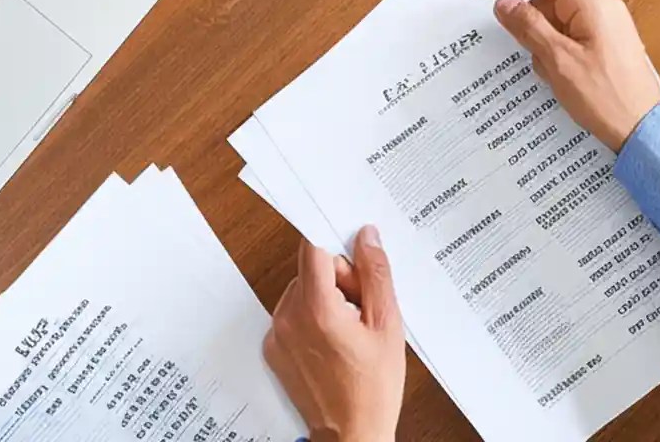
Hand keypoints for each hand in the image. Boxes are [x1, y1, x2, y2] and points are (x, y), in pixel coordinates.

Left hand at [264, 226, 405, 441]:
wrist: (351, 434)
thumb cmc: (373, 387)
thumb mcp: (387, 324)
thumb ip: (376, 274)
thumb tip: (366, 237)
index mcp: (317, 308)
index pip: (313, 248)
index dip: (336, 246)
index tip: (349, 249)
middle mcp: (289, 317)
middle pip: (311, 270)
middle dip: (339, 280)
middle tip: (362, 310)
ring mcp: (277, 334)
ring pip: (302, 291)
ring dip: (326, 299)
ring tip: (349, 331)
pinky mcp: (272, 348)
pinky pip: (292, 314)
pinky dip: (312, 320)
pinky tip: (333, 343)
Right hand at [470, 0, 659, 150]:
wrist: (642, 129)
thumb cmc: (608, 99)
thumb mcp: (558, 61)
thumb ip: (528, 27)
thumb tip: (504, 3)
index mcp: (591, 4)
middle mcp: (602, 7)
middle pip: (547, 0)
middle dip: (530, 26)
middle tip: (532, 56)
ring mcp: (606, 25)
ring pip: (556, 22)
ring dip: (544, 46)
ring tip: (556, 75)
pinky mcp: (606, 42)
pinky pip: (570, 37)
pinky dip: (557, 54)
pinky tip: (565, 79)